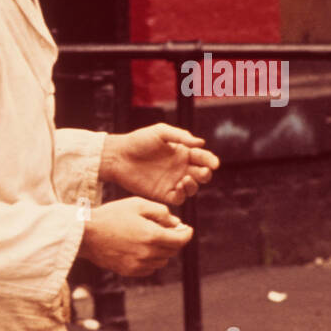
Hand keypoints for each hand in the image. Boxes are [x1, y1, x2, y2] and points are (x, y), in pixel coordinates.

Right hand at [78, 197, 193, 276]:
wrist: (86, 234)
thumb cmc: (111, 215)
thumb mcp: (137, 204)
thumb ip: (161, 212)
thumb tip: (176, 223)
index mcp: (152, 236)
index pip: (180, 240)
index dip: (187, 234)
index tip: (187, 229)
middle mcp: (148, 253)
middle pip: (173, 250)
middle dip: (175, 240)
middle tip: (171, 230)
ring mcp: (138, 265)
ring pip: (163, 261)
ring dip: (163, 250)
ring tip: (153, 238)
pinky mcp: (129, 271)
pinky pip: (150, 268)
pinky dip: (152, 260)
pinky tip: (143, 249)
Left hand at [101, 124, 219, 204]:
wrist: (118, 156)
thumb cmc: (138, 141)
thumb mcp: (160, 132)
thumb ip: (181, 136)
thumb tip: (201, 143)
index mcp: (182, 153)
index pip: (202, 158)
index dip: (210, 160)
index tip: (213, 163)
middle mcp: (180, 168)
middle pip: (201, 174)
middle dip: (206, 174)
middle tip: (202, 172)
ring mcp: (172, 182)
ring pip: (192, 188)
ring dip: (194, 185)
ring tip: (186, 179)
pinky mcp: (163, 194)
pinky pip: (178, 199)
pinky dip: (183, 195)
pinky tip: (178, 186)